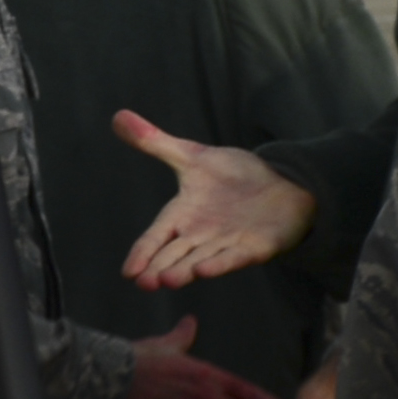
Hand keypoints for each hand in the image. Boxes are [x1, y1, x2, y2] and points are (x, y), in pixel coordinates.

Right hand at [116, 112, 315, 287]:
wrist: (281, 182)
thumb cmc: (233, 176)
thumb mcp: (192, 156)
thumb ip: (155, 142)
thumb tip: (117, 116)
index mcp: (183, 215)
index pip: (157, 236)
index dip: (143, 253)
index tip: (128, 271)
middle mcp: (201, 234)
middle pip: (176, 255)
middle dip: (160, 269)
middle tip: (144, 283)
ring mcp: (228, 242)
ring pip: (201, 260)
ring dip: (184, 271)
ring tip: (167, 280)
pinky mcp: (256, 246)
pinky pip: (235, 257)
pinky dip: (220, 265)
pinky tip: (203, 272)